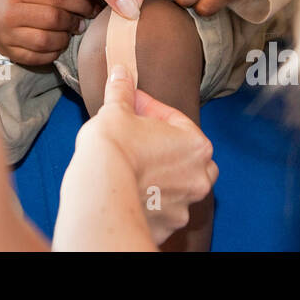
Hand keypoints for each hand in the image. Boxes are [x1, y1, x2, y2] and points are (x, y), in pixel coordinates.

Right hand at [0, 0, 97, 64]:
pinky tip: (57, 42)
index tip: (91, 6)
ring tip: (68, 31)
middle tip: (81, 21)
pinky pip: (40, 58)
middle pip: (53, 20)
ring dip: (65, 38)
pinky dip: (54, 52)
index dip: (80, 4)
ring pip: (47, 42)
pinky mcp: (10, 53)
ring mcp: (8, 36)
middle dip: (74, 21)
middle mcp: (9, 14)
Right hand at [79, 65, 217, 244]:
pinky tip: (131, 191)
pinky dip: (151, 201)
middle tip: (141, 138)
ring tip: (134, 167)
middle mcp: (198, 177)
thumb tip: (121, 74)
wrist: (101, 190)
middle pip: (188, 156)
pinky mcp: (167, 226)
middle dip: (167, 146)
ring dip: (162, 176)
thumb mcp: (117, 109)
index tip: (133, 105)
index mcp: (195, 144)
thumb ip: (123, 91)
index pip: (176, 119)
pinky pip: (162, 209)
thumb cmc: (115, 148)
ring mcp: (184, 205)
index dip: (150, 109)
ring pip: (178, 186)